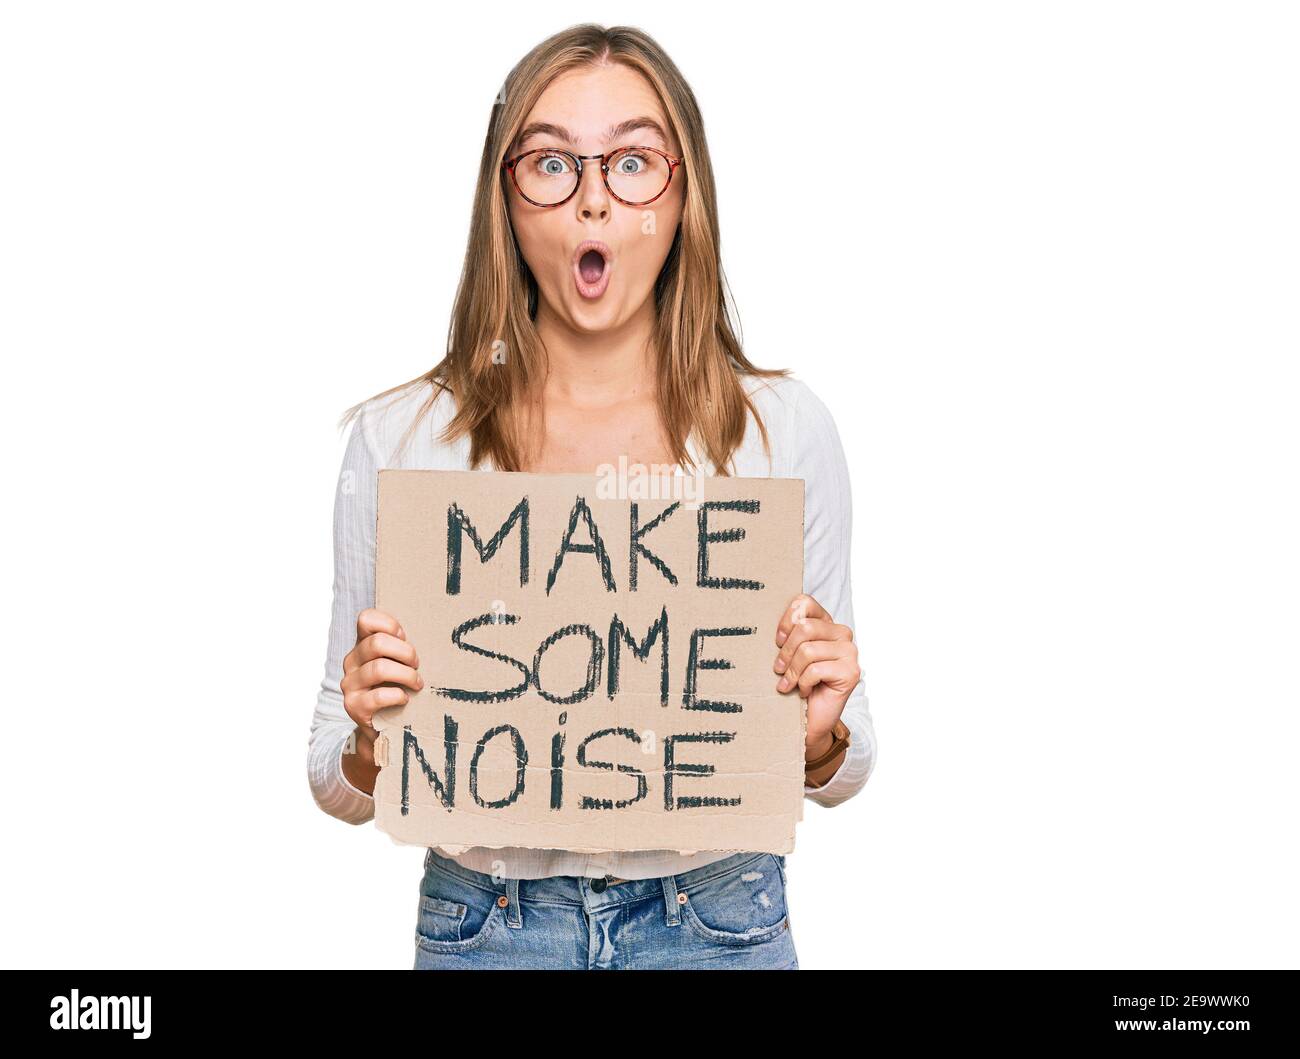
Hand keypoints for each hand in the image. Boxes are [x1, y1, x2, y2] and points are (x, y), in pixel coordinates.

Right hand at [339, 608, 422, 793]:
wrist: (383, 727)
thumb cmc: (397, 687)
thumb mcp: (399, 663)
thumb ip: (404, 647)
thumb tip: (436, 631)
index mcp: (362, 645)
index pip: (365, 619)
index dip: (389, 624)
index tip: (405, 637)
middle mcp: (351, 662)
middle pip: (376, 643)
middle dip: (405, 653)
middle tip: (417, 665)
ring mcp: (349, 684)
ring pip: (379, 668)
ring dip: (406, 675)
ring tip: (418, 684)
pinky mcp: (354, 707)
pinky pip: (377, 696)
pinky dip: (397, 696)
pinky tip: (406, 700)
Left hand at [773, 594, 859, 755]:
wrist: (809, 720)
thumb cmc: (796, 684)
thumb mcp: (788, 655)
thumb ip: (787, 635)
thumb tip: (767, 620)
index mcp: (826, 624)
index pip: (805, 603)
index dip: (787, 620)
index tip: (777, 641)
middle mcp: (842, 634)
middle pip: (805, 627)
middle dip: (786, 652)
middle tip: (778, 670)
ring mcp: (850, 652)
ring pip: (808, 650)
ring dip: (792, 671)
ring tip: (789, 684)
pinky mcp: (852, 672)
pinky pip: (815, 669)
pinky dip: (803, 683)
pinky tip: (804, 691)